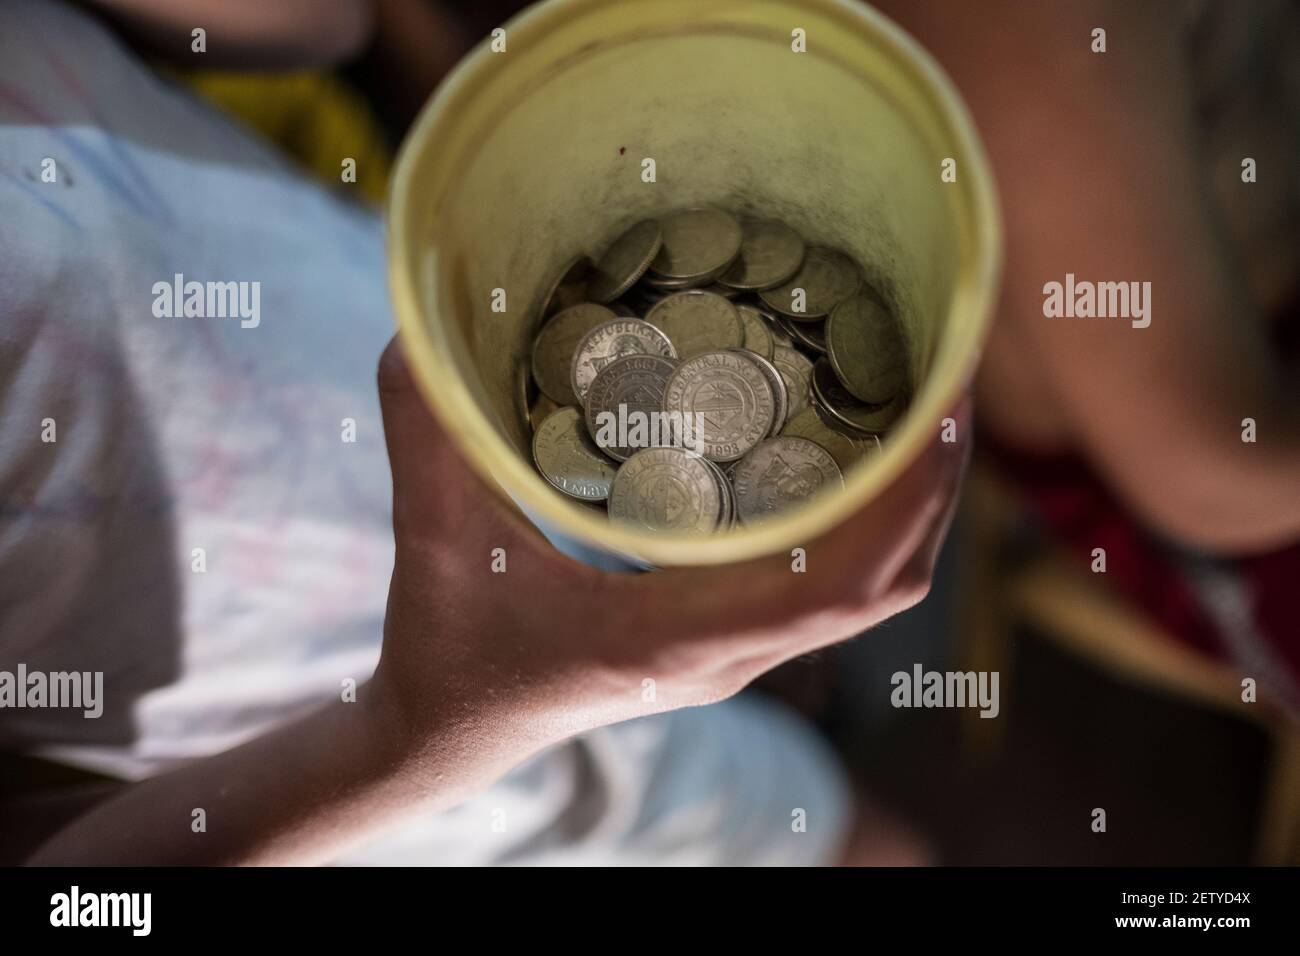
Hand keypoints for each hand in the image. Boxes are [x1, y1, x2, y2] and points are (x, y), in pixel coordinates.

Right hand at [371, 338, 968, 763]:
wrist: (449, 731)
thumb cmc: (448, 647)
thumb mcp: (438, 535)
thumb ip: (428, 430)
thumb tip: (419, 323)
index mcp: (676, 635)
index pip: (841, 585)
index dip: (910, 498)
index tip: (945, 405)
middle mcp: (729, 652)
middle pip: (887, 583)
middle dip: (934, 484)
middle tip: (948, 372)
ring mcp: (736, 652)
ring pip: (871, 592)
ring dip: (912, 506)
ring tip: (922, 403)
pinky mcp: (728, 639)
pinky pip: (834, 587)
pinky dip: (871, 525)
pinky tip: (855, 456)